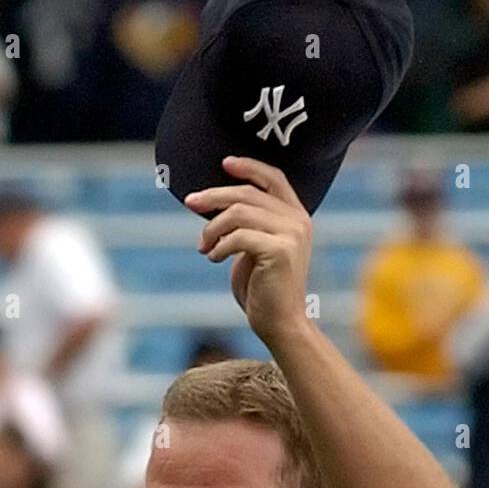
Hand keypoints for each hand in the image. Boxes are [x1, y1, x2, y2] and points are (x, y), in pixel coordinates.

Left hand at [185, 156, 311, 345]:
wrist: (280, 324)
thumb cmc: (263, 290)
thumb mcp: (255, 249)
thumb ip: (247, 224)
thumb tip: (215, 202)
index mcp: (297, 217)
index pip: (274, 178)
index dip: (248, 167)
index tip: (224, 163)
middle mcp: (298, 221)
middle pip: (248, 193)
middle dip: (213, 196)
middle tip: (190, 203)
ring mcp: (292, 235)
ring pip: (238, 213)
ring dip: (212, 228)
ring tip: (203, 246)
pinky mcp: (280, 251)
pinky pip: (238, 236)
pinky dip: (219, 246)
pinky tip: (213, 258)